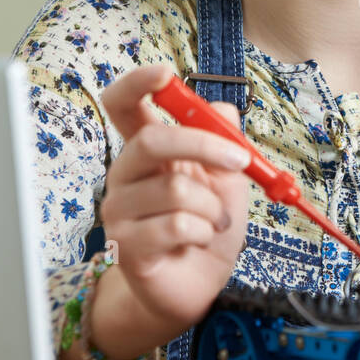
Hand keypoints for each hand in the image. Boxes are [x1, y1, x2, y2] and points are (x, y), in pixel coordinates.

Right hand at [98, 63, 251, 333]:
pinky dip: (203, 231)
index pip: (124, 106)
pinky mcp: (126, 246)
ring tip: (215, 222)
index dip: (138, 84)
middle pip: (151, 141)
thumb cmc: (207, 228)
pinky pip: (176, 225)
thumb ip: (225, 142)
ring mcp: (120, 211)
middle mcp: (125, 176)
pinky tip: (199, 240)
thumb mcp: (227, 180)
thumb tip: (225, 109)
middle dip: (203, 146)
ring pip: (175, 189)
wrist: (196, 286)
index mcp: (146, 151)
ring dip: (212, 207)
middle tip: (239, 162)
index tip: (165, 73)